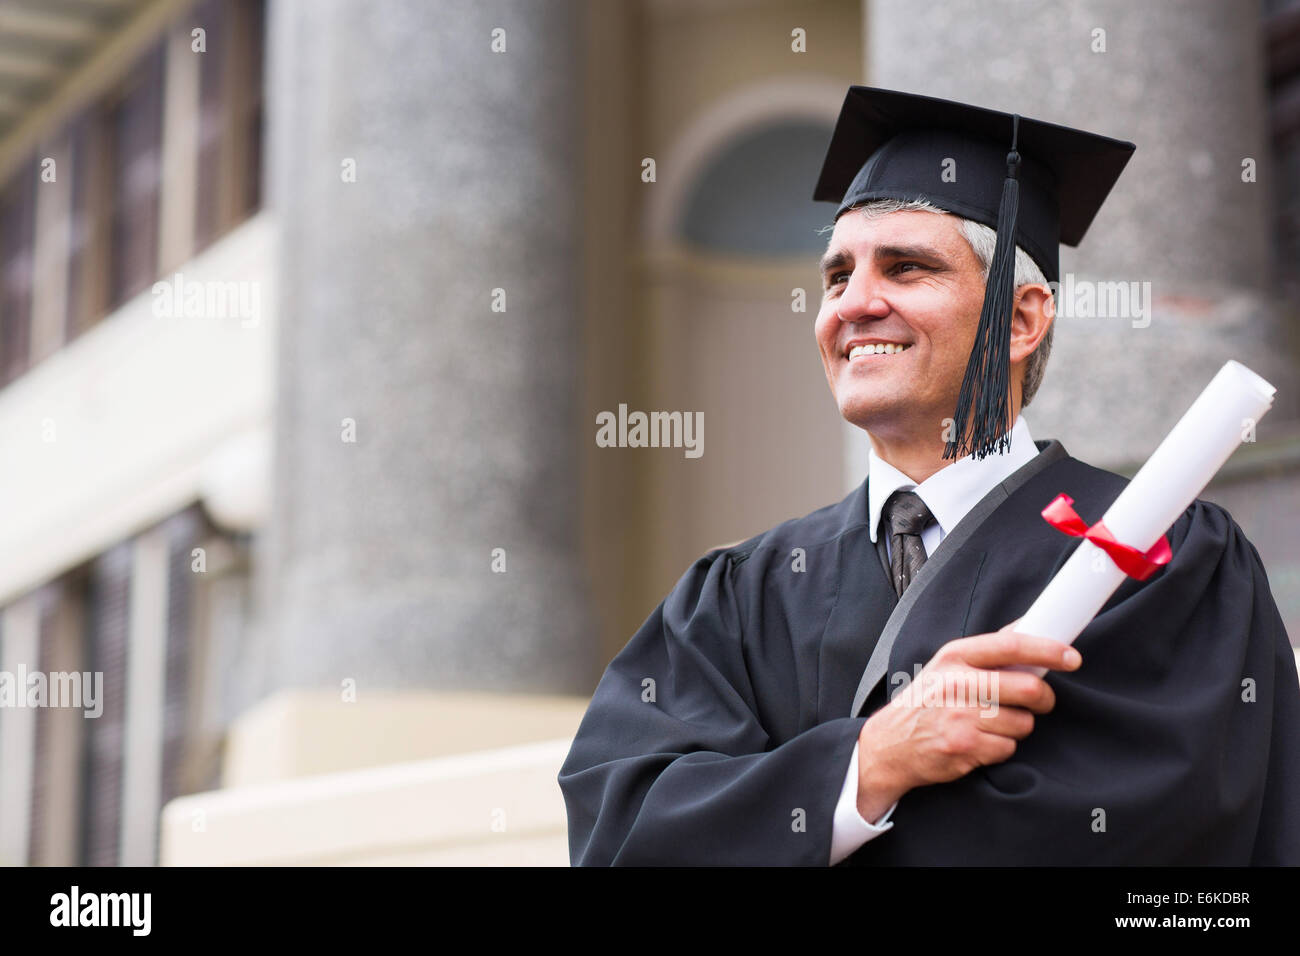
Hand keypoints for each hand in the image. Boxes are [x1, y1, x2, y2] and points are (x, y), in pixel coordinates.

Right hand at [855, 624, 1081, 821]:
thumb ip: (987, 651)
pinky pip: (1008, 748)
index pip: (1011, 645)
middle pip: (1028, 688)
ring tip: (993, 724)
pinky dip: (1002, 748)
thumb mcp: (947, 666)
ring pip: (1022, 723)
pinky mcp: (964, 746)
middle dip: (1043, 699)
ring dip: (1017, 727)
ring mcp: (960, 716)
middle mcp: (956, 683)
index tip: (1072, 657)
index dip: (1048, 650)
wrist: (891, 743)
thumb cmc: (928, 701)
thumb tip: (1029, 626)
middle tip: (1038, 701)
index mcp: (955, 656)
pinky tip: (981, 742)